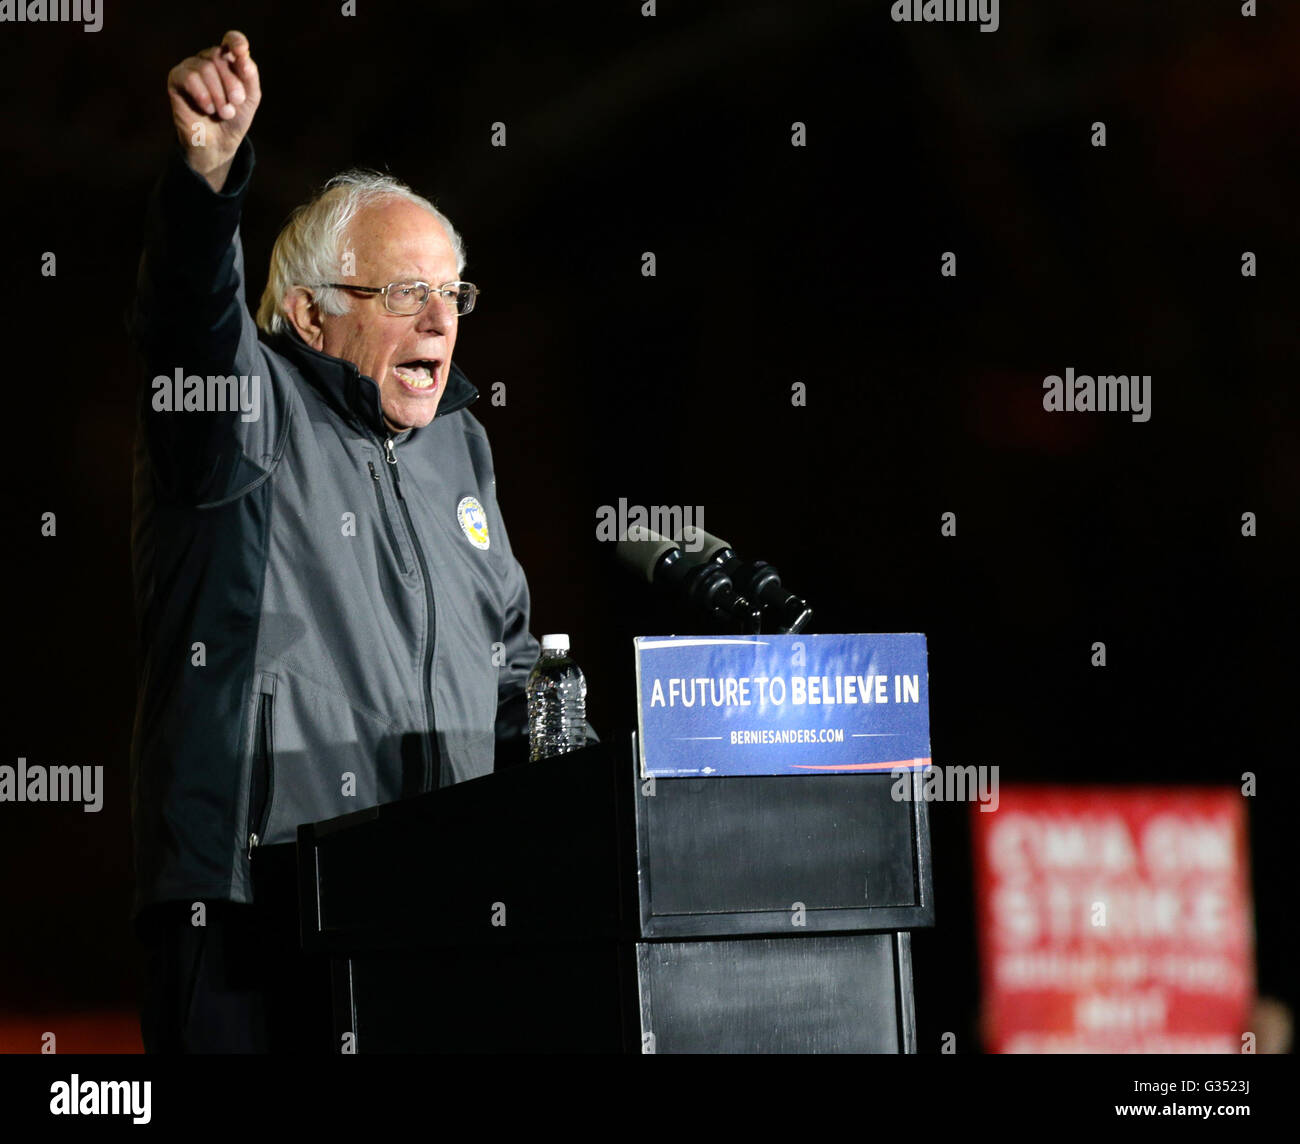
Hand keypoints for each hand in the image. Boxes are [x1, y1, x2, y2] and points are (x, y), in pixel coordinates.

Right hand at [167, 30, 261, 190]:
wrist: (218, 143)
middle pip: (219, 56)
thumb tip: (242, 54)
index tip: (242, 50)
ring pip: (205, 67)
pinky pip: (189, 77)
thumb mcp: (250, 97)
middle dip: (231, 83)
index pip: (231, 40)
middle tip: (236, 103)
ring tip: (224, 112)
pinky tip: (207, 109)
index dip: (236, 41)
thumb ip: (249, 74)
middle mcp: (207, 59)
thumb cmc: (234, 118)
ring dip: (219, 94)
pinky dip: (202, 95)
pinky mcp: (176, 79)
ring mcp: (190, 67)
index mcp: (228, 61)